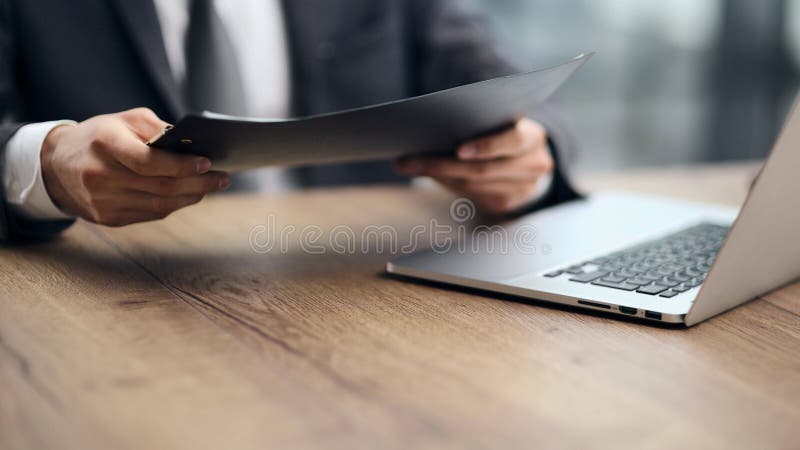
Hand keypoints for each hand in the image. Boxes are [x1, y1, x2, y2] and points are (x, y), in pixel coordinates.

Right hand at [41, 108, 230, 226]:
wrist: (56, 164)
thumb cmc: (99, 137)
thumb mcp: (124, 120)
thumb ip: (157, 129)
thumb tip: (192, 145)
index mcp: (105, 144)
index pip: (149, 161)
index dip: (181, 165)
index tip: (208, 162)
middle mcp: (101, 176)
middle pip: (161, 186)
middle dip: (198, 183)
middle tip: (223, 178)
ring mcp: (103, 201)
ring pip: (159, 205)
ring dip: (191, 196)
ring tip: (212, 186)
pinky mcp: (108, 218)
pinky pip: (150, 215)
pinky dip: (174, 205)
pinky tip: (190, 195)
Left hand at [395, 118, 553, 214]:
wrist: (527, 160)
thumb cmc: (504, 133)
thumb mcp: (501, 122)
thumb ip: (481, 122)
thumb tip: (434, 127)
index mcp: (533, 138)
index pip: (513, 141)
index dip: (486, 146)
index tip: (458, 150)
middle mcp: (534, 165)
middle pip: (484, 170)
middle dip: (443, 165)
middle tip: (409, 161)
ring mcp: (522, 189)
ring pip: (473, 186)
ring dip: (439, 176)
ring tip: (410, 166)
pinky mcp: (507, 205)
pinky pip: (472, 197)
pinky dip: (448, 185)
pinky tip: (429, 175)